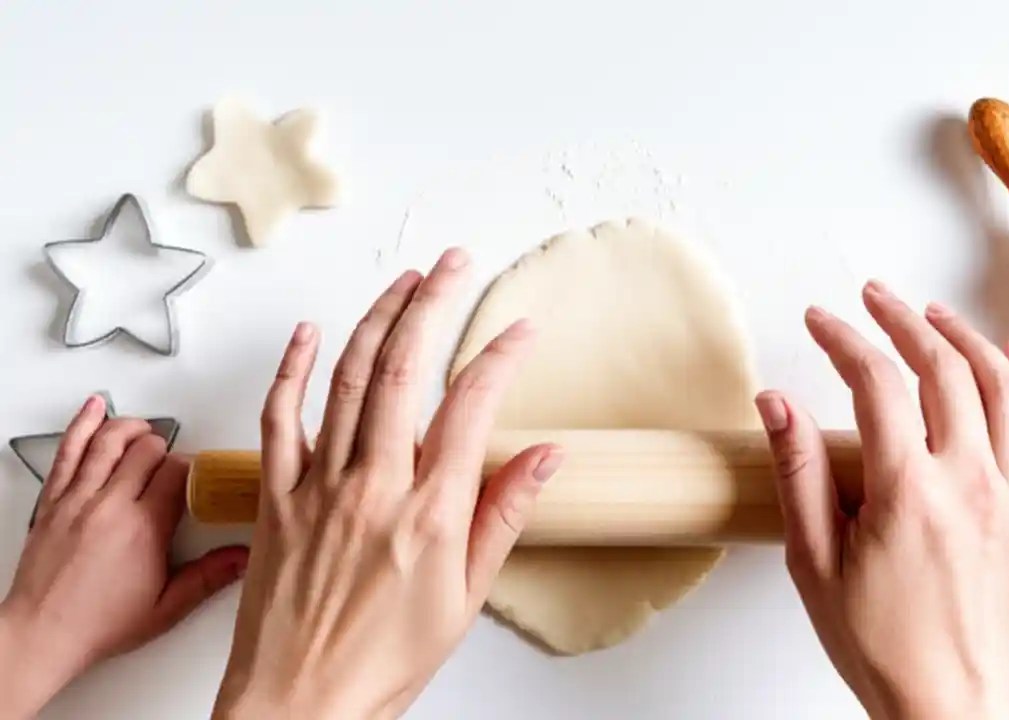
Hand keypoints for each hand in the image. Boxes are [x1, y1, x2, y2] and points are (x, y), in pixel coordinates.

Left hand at [0, 396, 247, 719]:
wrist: (41, 634)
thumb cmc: (96, 624)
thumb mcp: (166, 608)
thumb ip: (209, 578)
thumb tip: (244, 558)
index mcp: (144, 528)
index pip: (178, 473)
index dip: (192, 468)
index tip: (197, 476)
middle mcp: (110, 506)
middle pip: (146, 451)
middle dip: (165, 448)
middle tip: (172, 460)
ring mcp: (77, 499)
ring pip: (109, 442)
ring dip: (131, 427)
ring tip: (145, 427)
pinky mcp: (52, 501)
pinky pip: (68, 451)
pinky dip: (82, 425)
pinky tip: (94, 409)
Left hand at [213, 249, 561, 719]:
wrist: (299, 704)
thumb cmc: (382, 662)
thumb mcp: (466, 596)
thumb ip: (503, 516)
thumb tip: (544, 458)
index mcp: (428, 512)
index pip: (470, 406)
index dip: (499, 356)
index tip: (519, 331)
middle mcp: (372, 484)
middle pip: (403, 369)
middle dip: (433, 302)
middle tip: (454, 265)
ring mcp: (318, 484)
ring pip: (346, 378)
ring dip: (375, 318)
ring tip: (403, 281)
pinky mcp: (275, 494)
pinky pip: (280, 417)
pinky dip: (294, 368)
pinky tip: (312, 333)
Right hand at [755, 282, 1008, 719]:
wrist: (953, 705)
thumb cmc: (883, 647)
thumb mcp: (814, 565)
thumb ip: (798, 476)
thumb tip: (777, 404)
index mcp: (909, 494)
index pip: (877, 383)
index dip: (844, 340)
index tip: (820, 322)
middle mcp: (970, 484)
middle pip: (944, 368)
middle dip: (902, 320)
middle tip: (870, 299)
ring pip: (1003, 386)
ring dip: (966, 337)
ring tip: (930, 313)